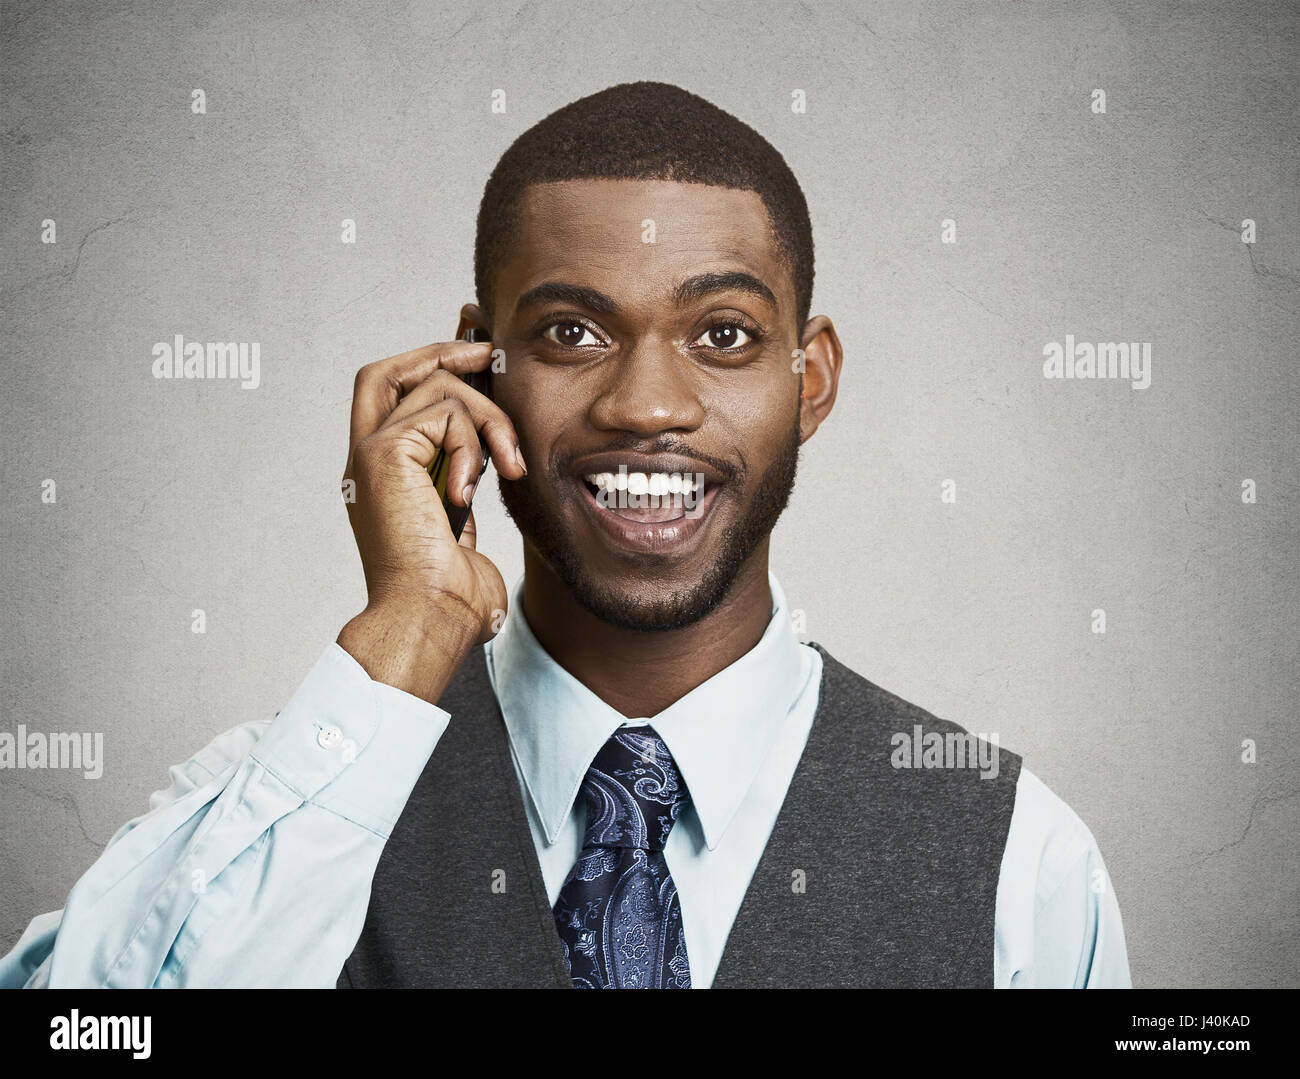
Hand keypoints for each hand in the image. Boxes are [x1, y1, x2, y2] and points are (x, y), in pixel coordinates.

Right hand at [336, 337, 526, 701]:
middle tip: (489, 358)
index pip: (392, 396)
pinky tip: (475, 489)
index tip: (477, 354)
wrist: (430, 618)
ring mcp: (370, 453)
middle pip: (387, 371)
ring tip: (507, 466)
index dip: (429, 364)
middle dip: (442, 352)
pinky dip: (476, 444)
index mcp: (381, 475)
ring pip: (439, 387)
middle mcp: (366, 459)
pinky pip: (447, 412)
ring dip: (490, 419)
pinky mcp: (385, 453)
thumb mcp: (464, 519)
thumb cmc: (452, 592)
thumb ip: (464, 475)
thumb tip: (491, 443)